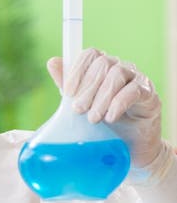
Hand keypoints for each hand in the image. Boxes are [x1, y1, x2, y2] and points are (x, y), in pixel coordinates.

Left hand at [47, 48, 161, 169]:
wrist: (131, 148)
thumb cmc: (105, 125)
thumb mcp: (81, 106)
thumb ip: (68, 85)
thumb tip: (53, 62)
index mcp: (102, 68)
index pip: (90, 54)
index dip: (77, 70)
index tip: (68, 92)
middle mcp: (120, 68)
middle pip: (103, 63)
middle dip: (87, 88)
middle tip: (78, 110)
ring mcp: (137, 79)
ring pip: (117, 74)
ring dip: (101, 97)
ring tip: (93, 119)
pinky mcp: (149, 95)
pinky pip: (134, 91)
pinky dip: (119, 103)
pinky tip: (110, 118)